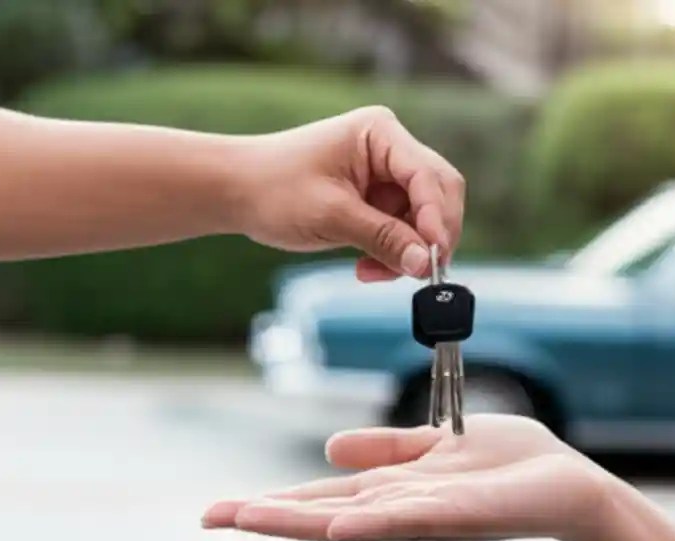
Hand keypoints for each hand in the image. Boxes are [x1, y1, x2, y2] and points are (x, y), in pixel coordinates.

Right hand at [201, 415, 616, 540]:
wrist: (569, 484)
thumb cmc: (510, 466)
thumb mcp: (436, 445)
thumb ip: (388, 448)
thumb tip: (330, 447)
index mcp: (394, 492)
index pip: (322, 498)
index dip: (272, 502)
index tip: (220, 509)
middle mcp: (402, 511)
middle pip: (324, 514)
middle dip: (268, 516)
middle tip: (211, 518)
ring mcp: (430, 516)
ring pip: (356, 520)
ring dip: (304, 521)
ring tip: (252, 519)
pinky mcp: (463, 514)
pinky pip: (413, 518)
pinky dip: (375, 523)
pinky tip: (340, 525)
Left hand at [237, 106, 464, 281]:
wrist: (236, 191)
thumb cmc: (273, 189)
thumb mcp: (331, 216)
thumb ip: (383, 238)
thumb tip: (424, 264)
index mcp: (380, 133)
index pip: (428, 175)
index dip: (436, 218)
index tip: (433, 257)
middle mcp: (390, 148)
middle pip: (438, 194)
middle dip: (431, 236)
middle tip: (421, 273)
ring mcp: (387, 174)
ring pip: (424, 218)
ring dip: (409, 251)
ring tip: (374, 273)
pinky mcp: (379, 199)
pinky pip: (404, 230)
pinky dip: (394, 253)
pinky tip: (368, 268)